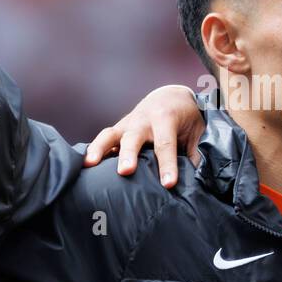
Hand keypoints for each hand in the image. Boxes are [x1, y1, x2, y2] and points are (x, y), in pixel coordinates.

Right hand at [84, 85, 201, 187]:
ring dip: (99, 149)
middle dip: (129, 154)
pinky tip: (82, 167)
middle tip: (126, 171)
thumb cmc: (186, 118)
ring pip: (110, 135)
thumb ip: (196, 154)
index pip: (166, 144)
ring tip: (89, 165)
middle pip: (133, 138)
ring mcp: (127, 124)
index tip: (169, 184)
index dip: (167, 165)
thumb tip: (198, 180)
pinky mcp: (118, 130)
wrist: (170, 96)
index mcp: (166, 118)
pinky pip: (103, 140)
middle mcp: (143, 119)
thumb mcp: (197, 132)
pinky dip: (93, 151)